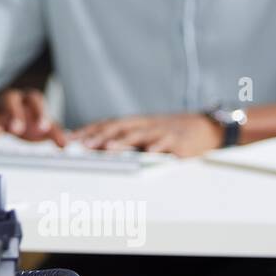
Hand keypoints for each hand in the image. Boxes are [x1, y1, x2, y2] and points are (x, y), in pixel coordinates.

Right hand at [0, 88, 66, 144]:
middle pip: (9, 99)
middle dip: (13, 112)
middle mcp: (6, 101)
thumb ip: (53, 132)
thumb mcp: (37, 124)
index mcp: (24, 100)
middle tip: (16, 128)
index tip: (44, 127)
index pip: (34, 99)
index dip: (39, 112)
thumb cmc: (20, 119)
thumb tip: (67, 144)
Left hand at [67, 112, 220, 156]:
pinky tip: (149, 152)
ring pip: (139, 135)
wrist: (205, 128)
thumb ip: (125, 139)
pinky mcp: (178, 141)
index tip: (70, 139)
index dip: (88, 131)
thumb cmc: (171, 132)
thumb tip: (95, 148)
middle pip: (119, 129)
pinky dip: (157, 147)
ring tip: (109, 149)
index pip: (106, 125)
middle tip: (84, 146)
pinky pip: (166, 143)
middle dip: (100, 137)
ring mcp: (161, 131)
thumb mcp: (145, 133)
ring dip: (123, 142)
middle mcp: (145, 125)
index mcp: (135, 123)